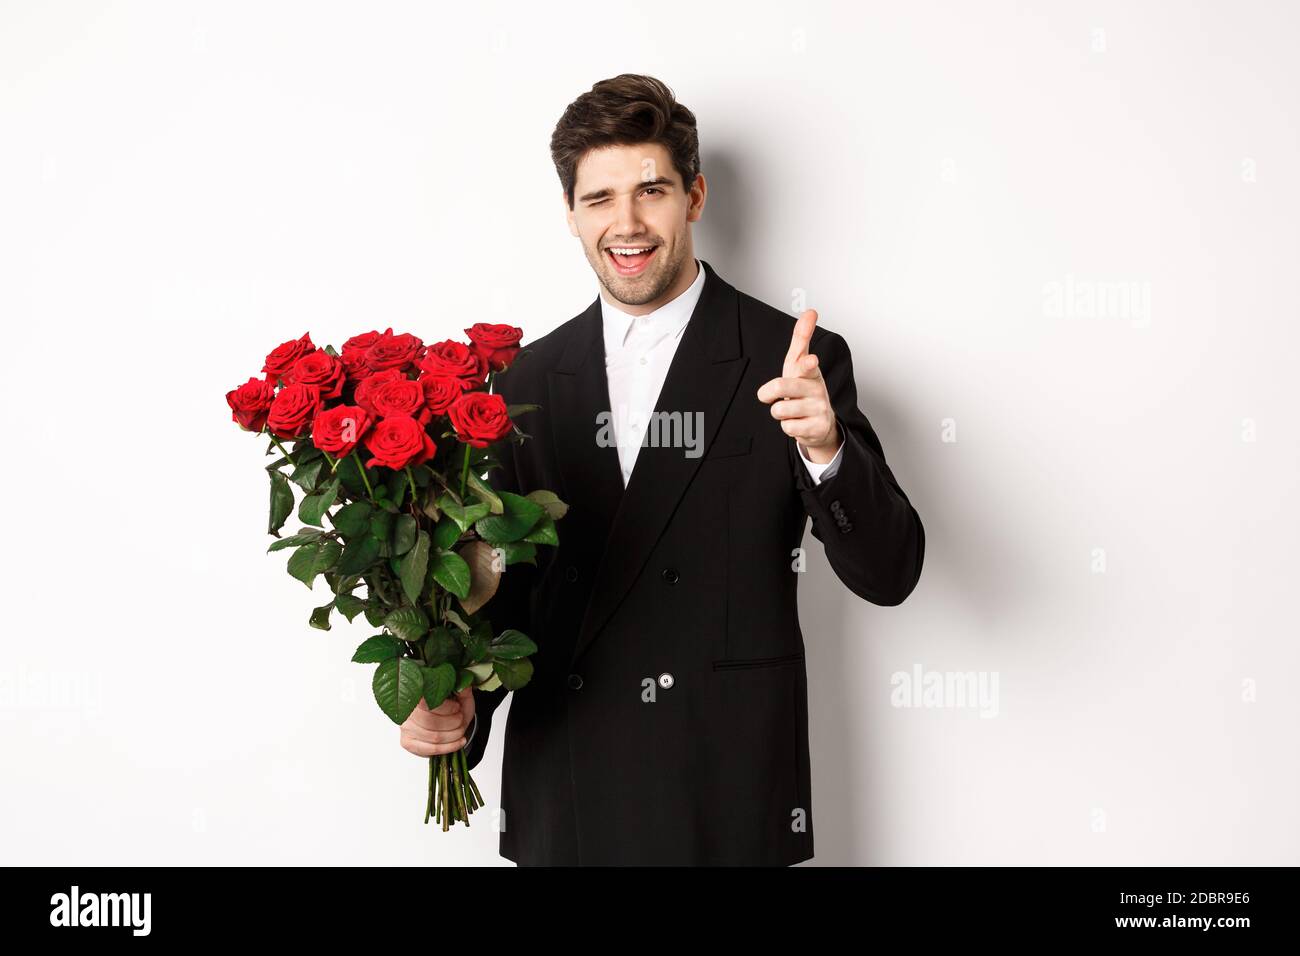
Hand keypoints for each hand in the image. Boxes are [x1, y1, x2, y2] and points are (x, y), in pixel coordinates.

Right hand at [400, 685, 473, 756]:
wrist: (448, 721)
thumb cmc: (452, 707)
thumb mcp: (460, 695)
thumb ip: (462, 690)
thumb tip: (462, 687)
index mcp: (417, 694)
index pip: (427, 704)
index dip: (446, 708)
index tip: (457, 708)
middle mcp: (407, 710)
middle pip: (430, 722)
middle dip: (453, 722)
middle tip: (460, 719)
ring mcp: (405, 728)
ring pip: (434, 737)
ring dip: (454, 734)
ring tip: (461, 729)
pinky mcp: (407, 742)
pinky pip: (431, 749)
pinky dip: (450, 746)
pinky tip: (460, 741)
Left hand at [756, 309, 839, 462]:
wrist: (820, 421)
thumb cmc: (804, 388)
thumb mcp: (799, 364)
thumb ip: (801, 338)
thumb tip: (810, 312)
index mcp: (811, 371)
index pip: (807, 365)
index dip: (807, 363)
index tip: (810, 360)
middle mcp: (817, 389)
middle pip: (782, 386)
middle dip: (769, 392)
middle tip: (773, 394)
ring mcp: (819, 409)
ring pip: (780, 410)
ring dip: (779, 412)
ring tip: (790, 410)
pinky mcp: (817, 428)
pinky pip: (787, 428)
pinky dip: (788, 427)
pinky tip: (798, 423)